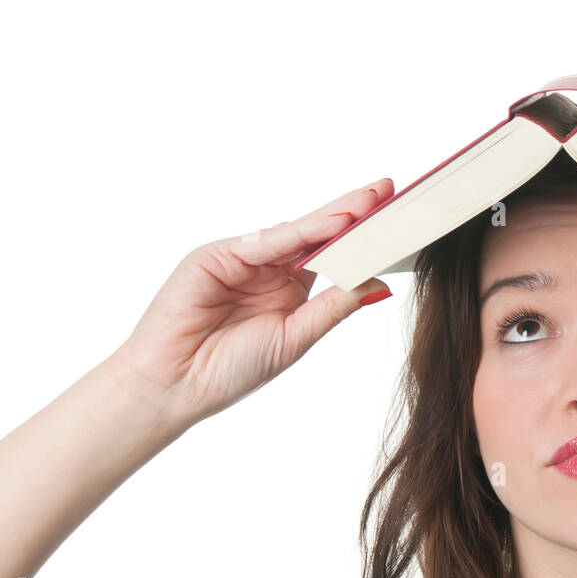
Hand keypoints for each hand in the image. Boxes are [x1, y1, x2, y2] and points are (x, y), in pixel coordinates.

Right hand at [110, 178, 396, 427]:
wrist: (176, 385)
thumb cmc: (231, 370)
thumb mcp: (297, 337)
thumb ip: (335, 306)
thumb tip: (381, 285)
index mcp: (290, 290)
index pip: (333, 256)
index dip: (363, 240)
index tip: (398, 223)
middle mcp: (269, 270)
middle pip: (318, 235)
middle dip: (354, 213)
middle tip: (389, 191)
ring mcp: (243, 259)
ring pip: (296, 231)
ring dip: (335, 217)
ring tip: (371, 203)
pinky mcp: (217, 255)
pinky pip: (266, 240)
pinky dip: (300, 230)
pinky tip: (333, 223)